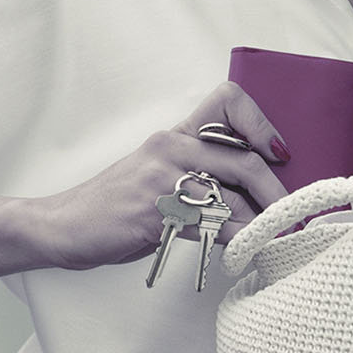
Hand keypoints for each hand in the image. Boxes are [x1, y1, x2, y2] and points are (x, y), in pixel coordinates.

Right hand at [29, 78, 290, 273]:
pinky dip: (231, 242)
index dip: (260, 122)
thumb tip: (256, 192)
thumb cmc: (119, 204)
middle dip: (275, 193)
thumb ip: (200, 173)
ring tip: (268, 240)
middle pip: (244, 160)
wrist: (63, 225)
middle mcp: (172, 149)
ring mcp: (161, 180)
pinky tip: (237, 252)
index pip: (228, 100)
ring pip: (231, 200)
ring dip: (257, 225)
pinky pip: (208, 228)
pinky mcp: (154, 213)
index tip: (277, 152)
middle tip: (289, 216)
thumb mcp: (159, 174)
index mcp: (176, 135)